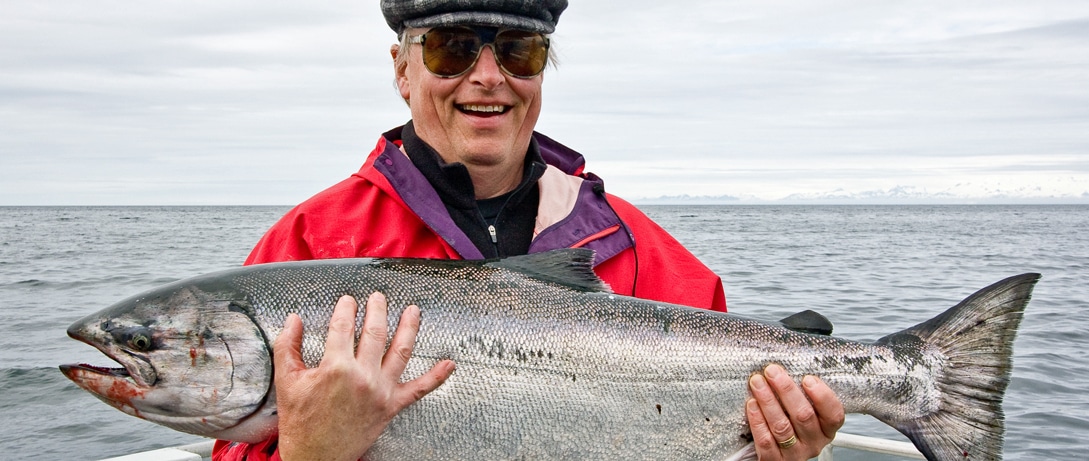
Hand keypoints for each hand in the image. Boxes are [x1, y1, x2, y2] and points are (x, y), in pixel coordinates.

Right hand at [274, 293, 455, 460]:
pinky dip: (436, 377)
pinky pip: (420, 389)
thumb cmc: (302, 422)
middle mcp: (363, 377)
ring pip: (401, 351)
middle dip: (378, 310)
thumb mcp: (287, 381)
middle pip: (376, 332)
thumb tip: (293, 320)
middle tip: (378, 298)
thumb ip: (287, 346)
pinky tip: (449, 364)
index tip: (348, 301)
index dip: (346, 309)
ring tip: (413, 312)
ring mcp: (381, 391)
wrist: (315, 457)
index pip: (344, 326)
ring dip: (409, 328)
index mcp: (336, 368)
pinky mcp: (392, 406)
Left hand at [746, 364, 843, 460]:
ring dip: (768, 401)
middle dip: (786, 390)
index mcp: (826, 429)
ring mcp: (794, 453)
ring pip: (782, 426)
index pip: (834, 415)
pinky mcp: (775, 460)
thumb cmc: (791, 423)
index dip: (822, 396)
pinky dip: (758, 420)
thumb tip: (787, 367)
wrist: (777, 454)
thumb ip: (802, 394)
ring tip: (757, 383)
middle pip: (803, 416)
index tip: (808, 379)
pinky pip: (766, 440)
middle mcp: (813, 442)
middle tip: (772, 372)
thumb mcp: (804, 410)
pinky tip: (752, 404)